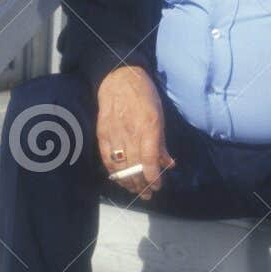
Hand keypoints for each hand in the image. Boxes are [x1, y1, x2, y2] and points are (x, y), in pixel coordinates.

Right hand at [96, 65, 175, 198]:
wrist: (118, 78)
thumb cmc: (144, 95)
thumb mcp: (159, 115)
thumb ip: (161, 142)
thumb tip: (168, 164)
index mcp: (149, 125)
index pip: (149, 158)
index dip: (153, 176)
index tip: (157, 186)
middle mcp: (131, 131)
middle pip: (135, 166)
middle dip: (142, 184)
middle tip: (148, 194)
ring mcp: (114, 133)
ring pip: (120, 166)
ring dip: (129, 182)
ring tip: (136, 190)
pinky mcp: (102, 133)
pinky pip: (107, 159)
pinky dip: (114, 172)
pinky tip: (120, 180)